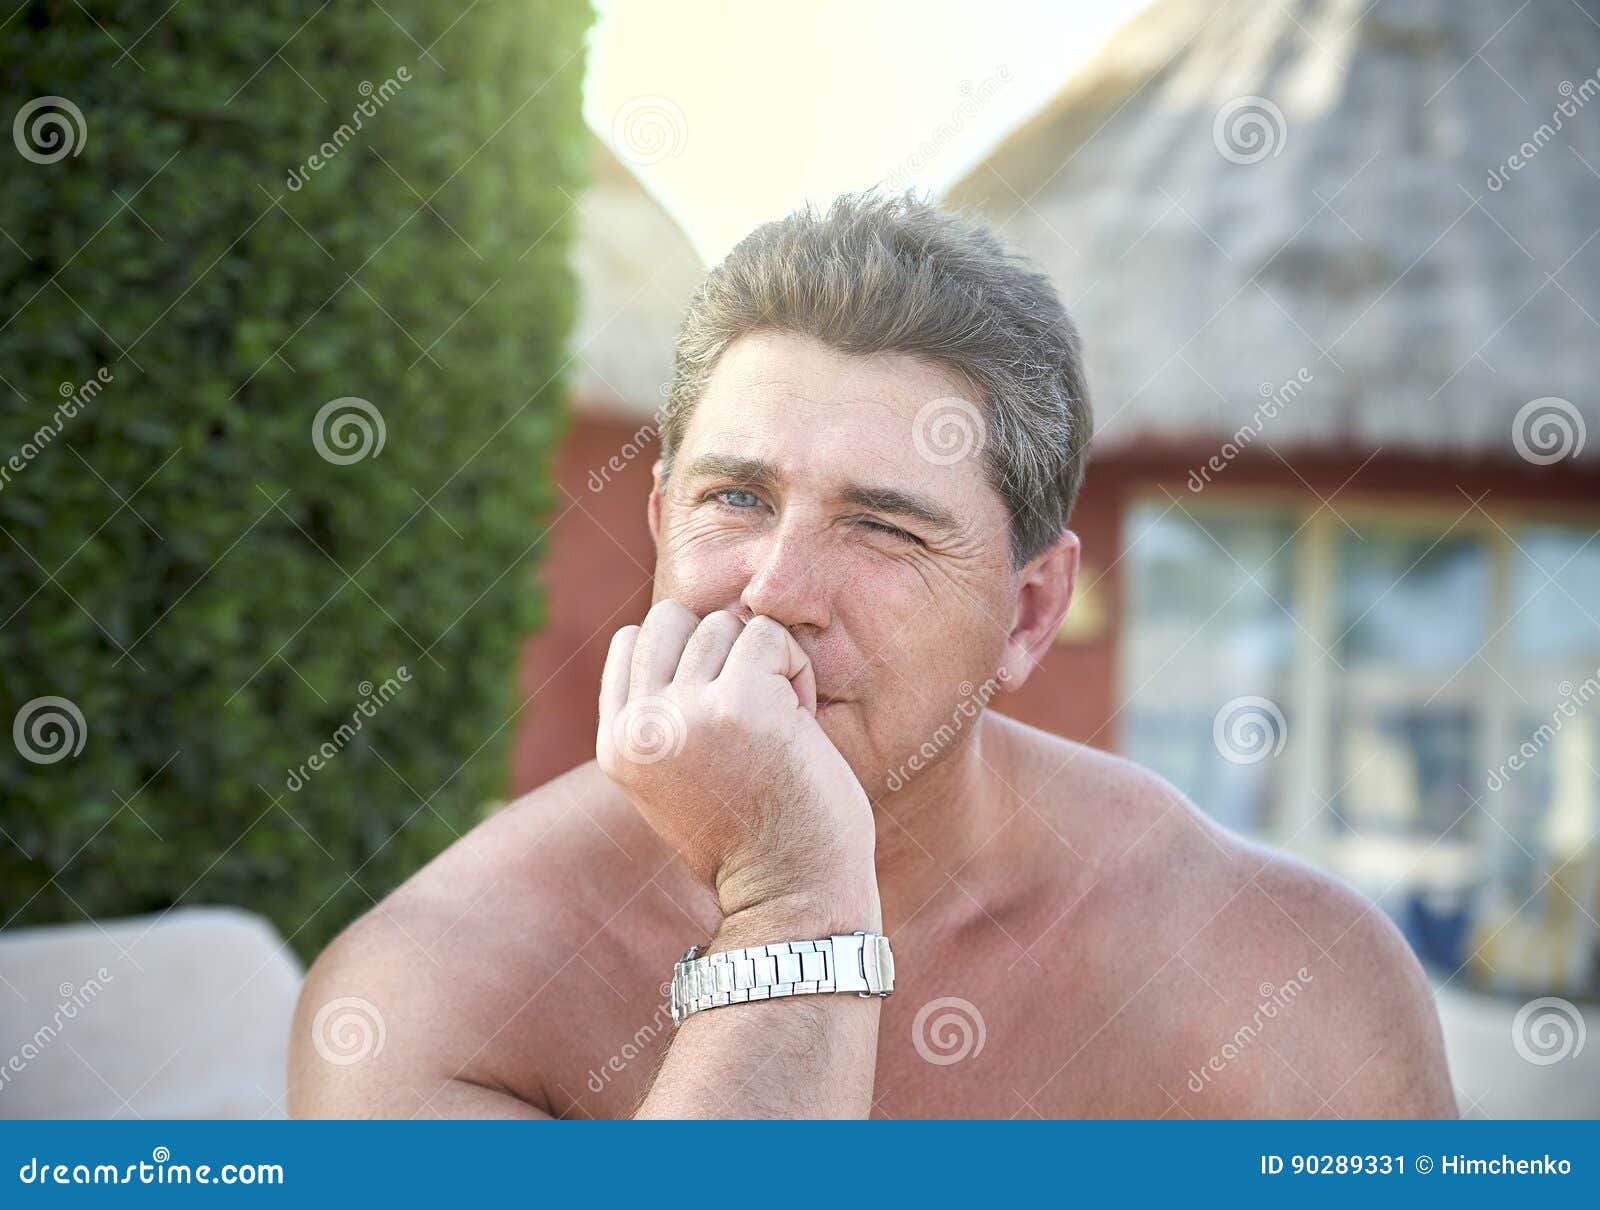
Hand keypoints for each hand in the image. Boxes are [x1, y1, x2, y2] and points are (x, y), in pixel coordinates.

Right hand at [596, 600, 877, 922]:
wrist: (793, 896)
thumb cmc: (753, 837)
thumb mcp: (676, 780)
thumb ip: (664, 717)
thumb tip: (686, 636)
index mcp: (618, 745)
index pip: (632, 643)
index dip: (688, 655)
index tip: (721, 707)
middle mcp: (641, 726)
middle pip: (672, 618)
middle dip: (720, 646)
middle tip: (753, 705)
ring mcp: (686, 712)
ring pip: (723, 624)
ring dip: (764, 662)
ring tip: (781, 721)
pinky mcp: (739, 703)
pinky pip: (769, 635)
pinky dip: (795, 667)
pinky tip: (802, 720)